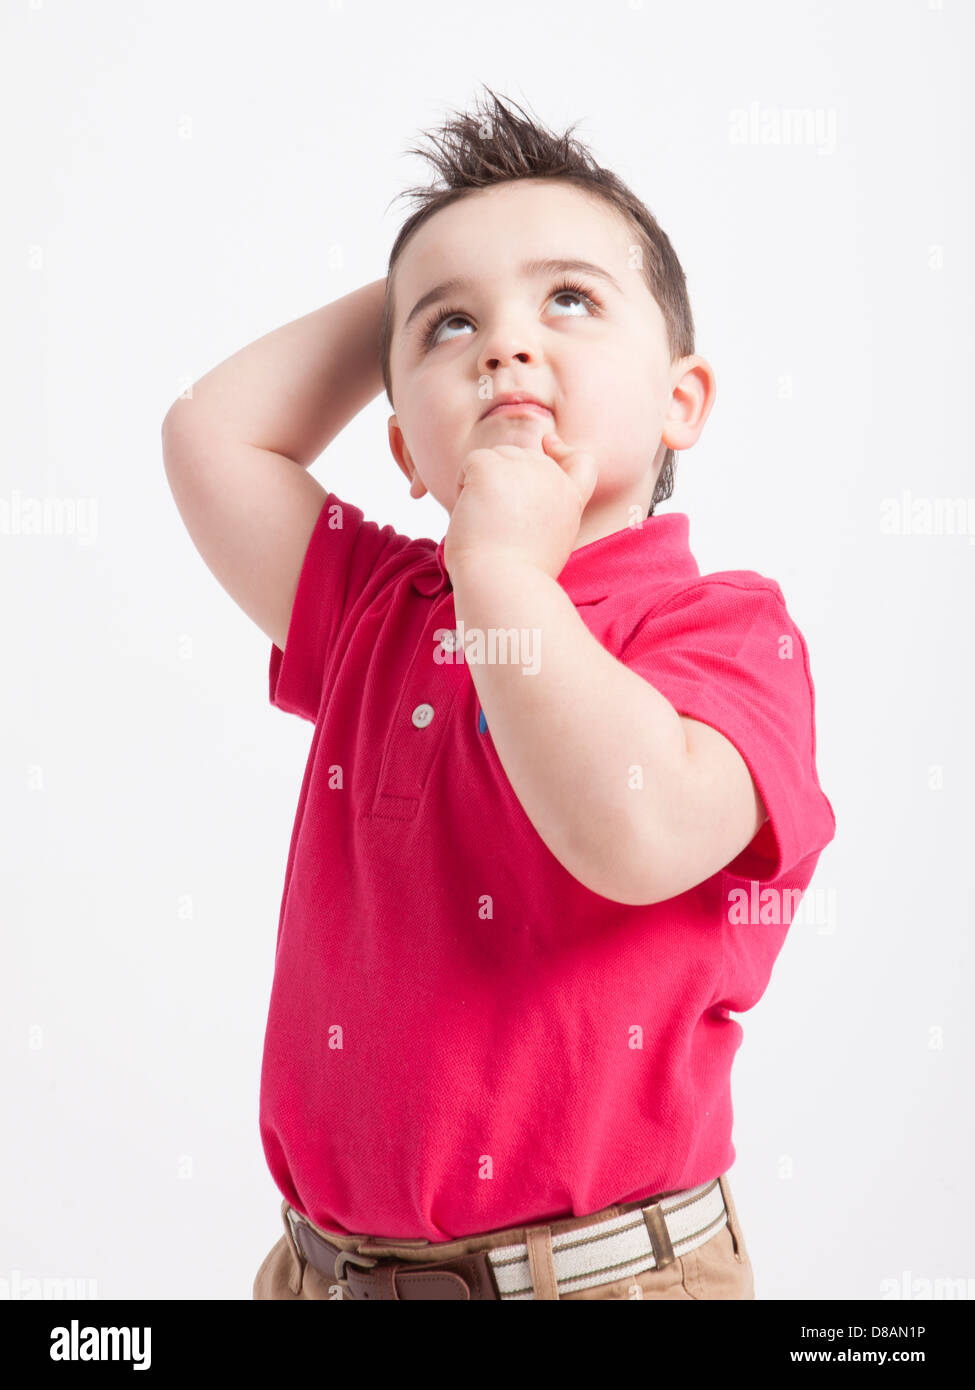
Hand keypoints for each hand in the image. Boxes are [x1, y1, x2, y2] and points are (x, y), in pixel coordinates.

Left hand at [443, 432, 597, 582]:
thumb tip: (516, 501)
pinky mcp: (492, 466)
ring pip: (495, 458)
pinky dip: (462, 486)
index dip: (563, 451)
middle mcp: (552, 478)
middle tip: (496, 526)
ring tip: (486, 525)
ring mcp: (524, 468)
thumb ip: (544, 515)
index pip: (581, 461)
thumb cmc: (518, 577)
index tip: (549, 446)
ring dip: (482, 486)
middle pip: (521, 458)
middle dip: (503, 481)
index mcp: (570, 500)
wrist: (504, 584)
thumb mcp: (548, 545)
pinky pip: (470, 463)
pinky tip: (470, 515)